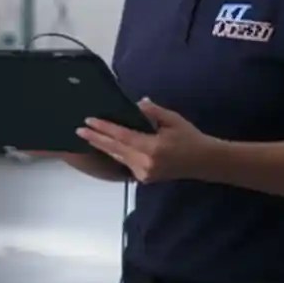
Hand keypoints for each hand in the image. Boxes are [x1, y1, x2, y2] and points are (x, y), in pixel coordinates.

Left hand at [77, 98, 216, 182]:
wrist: (204, 162)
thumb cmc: (189, 137)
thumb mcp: (172, 119)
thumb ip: (152, 112)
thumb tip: (135, 104)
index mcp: (152, 148)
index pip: (122, 137)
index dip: (104, 128)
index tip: (89, 121)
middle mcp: (145, 163)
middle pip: (114, 149)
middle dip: (95, 139)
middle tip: (79, 129)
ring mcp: (143, 173)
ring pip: (118, 157)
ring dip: (102, 146)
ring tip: (87, 136)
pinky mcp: (144, 178)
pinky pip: (125, 162)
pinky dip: (115, 153)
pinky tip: (105, 145)